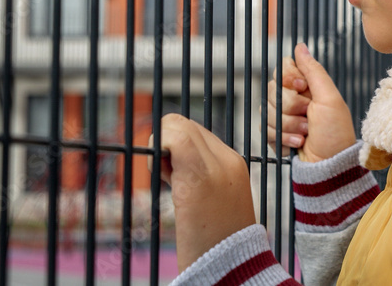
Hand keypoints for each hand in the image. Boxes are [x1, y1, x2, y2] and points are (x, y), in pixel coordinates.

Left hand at [150, 113, 256, 271]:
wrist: (233, 268)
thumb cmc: (216, 241)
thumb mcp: (213, 199)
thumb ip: (196, 174)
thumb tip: (169, 158)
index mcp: (234, 162)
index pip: (196, 130)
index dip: (176, 143)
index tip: (170, 170)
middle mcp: (228, 158)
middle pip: (184, 123)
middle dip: (166, 142)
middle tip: (165, 174)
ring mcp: (216, 166)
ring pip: (177, 125)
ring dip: (160, 147)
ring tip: (167, 179)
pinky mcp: (198, 177)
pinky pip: (173, 138)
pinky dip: (157, 149)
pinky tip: (163, 178)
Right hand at [267, 42, 356, 162]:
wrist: (330, 165)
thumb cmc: (336, 132)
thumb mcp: (329, 98)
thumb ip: (313, 70)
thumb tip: (300, 46)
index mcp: (306, 86)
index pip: (283, 68)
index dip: (288, 78)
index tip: (302, 87)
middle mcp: (292, 98)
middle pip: (272, 90)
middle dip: (291, 106)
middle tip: (309, 116)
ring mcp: (282, 116)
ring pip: (268, 111)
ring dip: (290, 125)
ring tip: (307, 132)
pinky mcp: (275, 134)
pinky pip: (266, 129)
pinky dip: (284, 138)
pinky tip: (299, 142)